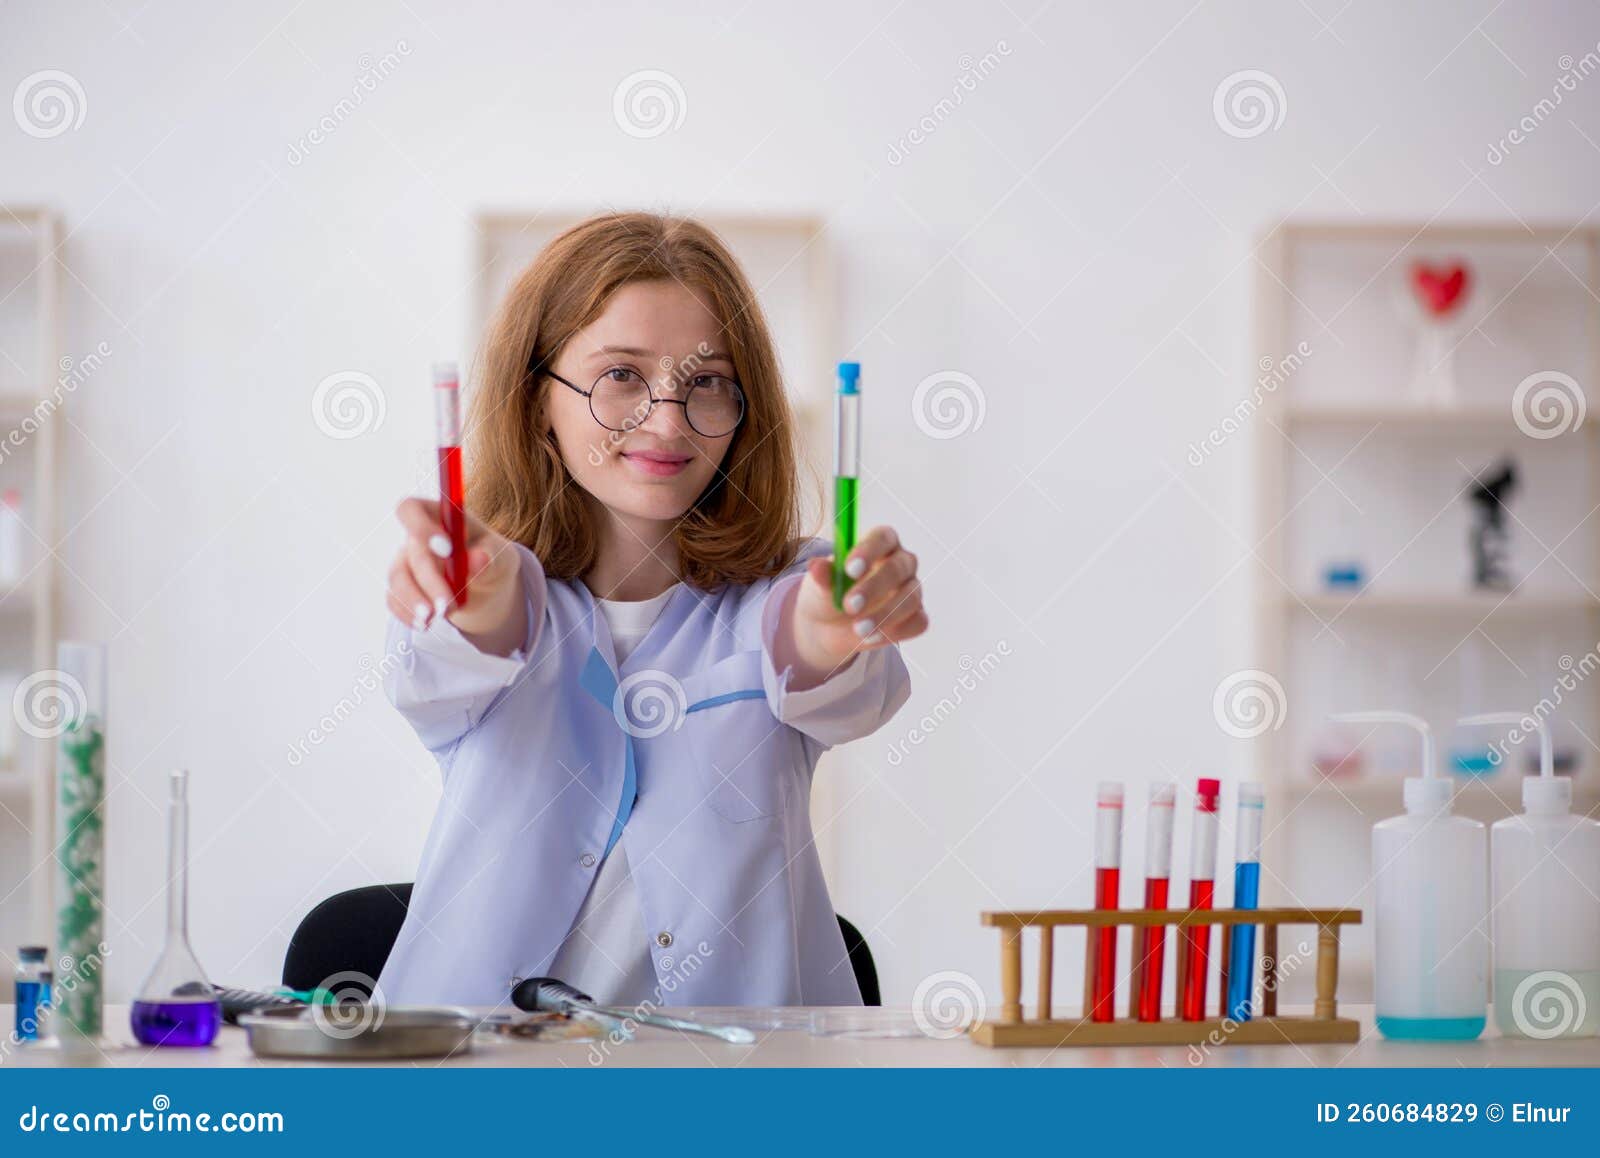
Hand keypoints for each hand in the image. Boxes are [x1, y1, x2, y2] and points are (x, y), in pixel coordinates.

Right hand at [387, 498, 524, 651]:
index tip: (446, 549)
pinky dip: (408, 614)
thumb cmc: (492, 560)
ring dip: (414, 601)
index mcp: (439, 517)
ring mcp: (406, 562)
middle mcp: (416, 537)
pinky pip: (394, 600)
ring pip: (397, 578)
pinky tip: (425, 625)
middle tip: (448, 606)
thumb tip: (478, 559)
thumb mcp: (501, 556)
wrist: (486, 588)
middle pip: (412, 552)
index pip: (411, 508)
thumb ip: (491, 556)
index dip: (420, 526)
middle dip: (430, 581)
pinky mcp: (402, 588)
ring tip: (436, 619)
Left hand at [787, 526, 926, 683]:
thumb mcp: (819, 585)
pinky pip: (918, 622)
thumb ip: (821, 575)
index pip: (883, 537)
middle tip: (849, 605)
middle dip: (874, 588)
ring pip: (910, 598)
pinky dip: (896, 631)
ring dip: (884, 615)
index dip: (869, 551)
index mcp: (879, 542)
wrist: (828, 627)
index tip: (850, 570)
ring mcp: (911, 590)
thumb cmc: (827, 593)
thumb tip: (816, 567)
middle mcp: (901, 562)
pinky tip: (871, 638)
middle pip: (899, 568)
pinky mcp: (917, 616)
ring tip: (857, 629)